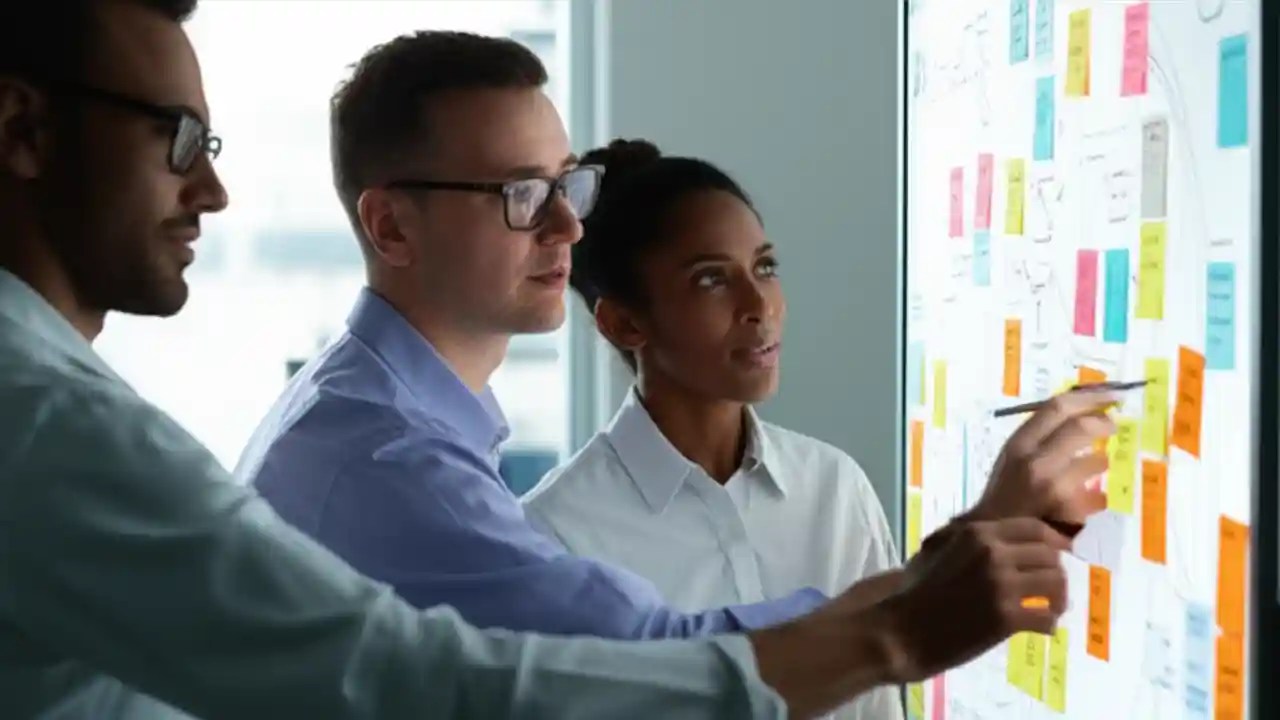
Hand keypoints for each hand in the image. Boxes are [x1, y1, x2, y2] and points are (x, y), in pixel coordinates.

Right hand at [878, 517, 1070, 682]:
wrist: (900, 630)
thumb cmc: (916, 591)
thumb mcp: (941, 550)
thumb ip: (974, 543)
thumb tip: (1008, 545)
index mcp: (978, 533)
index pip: (1035, 528)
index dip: (1053, 542)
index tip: (1058, 557)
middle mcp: (994, 553)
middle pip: (1050, 555)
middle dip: (1057, 573)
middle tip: (1051, 590)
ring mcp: (1001, 585)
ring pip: (1056, 584)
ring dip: (1058, 599)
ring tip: (1051, 610)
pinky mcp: (1005, 618)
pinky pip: (1047, 617)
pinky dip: (1049, 624)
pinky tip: (1041, 629)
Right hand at [974, 390, 1117, 524]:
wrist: (996, 538)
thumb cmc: (1004, 495)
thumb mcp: (1012, 458)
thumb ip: (1038, 439)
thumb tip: (1079, 416)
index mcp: (1019, 444)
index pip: (1057, 407)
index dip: (1088, 398)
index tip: (1108, 396)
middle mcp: (1036, 461)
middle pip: (1081, 427)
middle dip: (1104, 423)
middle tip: (1112, 426)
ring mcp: (1055, 486)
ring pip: (1097, 461)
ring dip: (1102, 461)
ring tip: (1097, 466)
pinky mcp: (1070, 512)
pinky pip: (1099, 496)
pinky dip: (1099, 496)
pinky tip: (1091, 501)